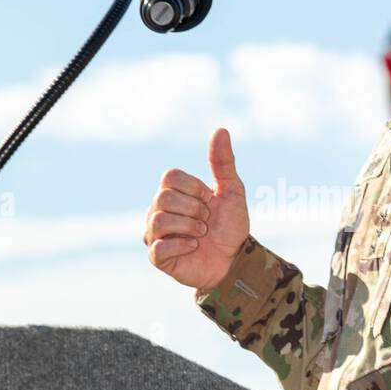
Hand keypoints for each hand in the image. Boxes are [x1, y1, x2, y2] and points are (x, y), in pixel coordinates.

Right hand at [143, 127, 249, 291]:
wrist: (236, 260)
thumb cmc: (231, 226)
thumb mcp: (232, 191)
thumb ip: (223, 162)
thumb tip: (221, 129)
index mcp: (173, 193)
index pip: (169, 177)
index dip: (193, 187)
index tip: (209, 200)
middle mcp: (158, 210)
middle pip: (164, 197)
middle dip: (194, 209)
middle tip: (207, 221)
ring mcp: (155, 234)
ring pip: (159, 220)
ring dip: (189, 227)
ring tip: (202, 234)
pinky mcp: (157, 258)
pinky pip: (158, 247)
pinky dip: (182, 245)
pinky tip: (194, 247)